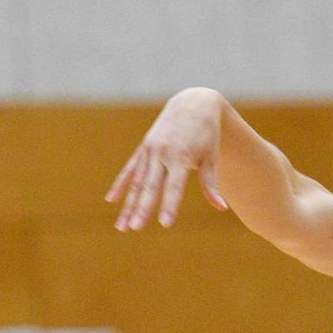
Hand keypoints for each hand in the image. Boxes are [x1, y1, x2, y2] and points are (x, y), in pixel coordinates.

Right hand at [105, 88, 228, 229]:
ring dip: (128, 204)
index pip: (174, 186)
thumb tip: (222, 208)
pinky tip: (111, 201)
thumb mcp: (212, 156)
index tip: (165, 224)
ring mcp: (150, 150)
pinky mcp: (143, 149)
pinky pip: (129, 170)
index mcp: (181, 155)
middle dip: (142, 208)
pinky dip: (120, 185)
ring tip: (122, 226)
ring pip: (137, 182)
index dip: (170, 205)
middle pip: (151, 186)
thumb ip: (211, 183)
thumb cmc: (207, 134)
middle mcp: (162, 153)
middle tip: (135, 228)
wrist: (193, 104)